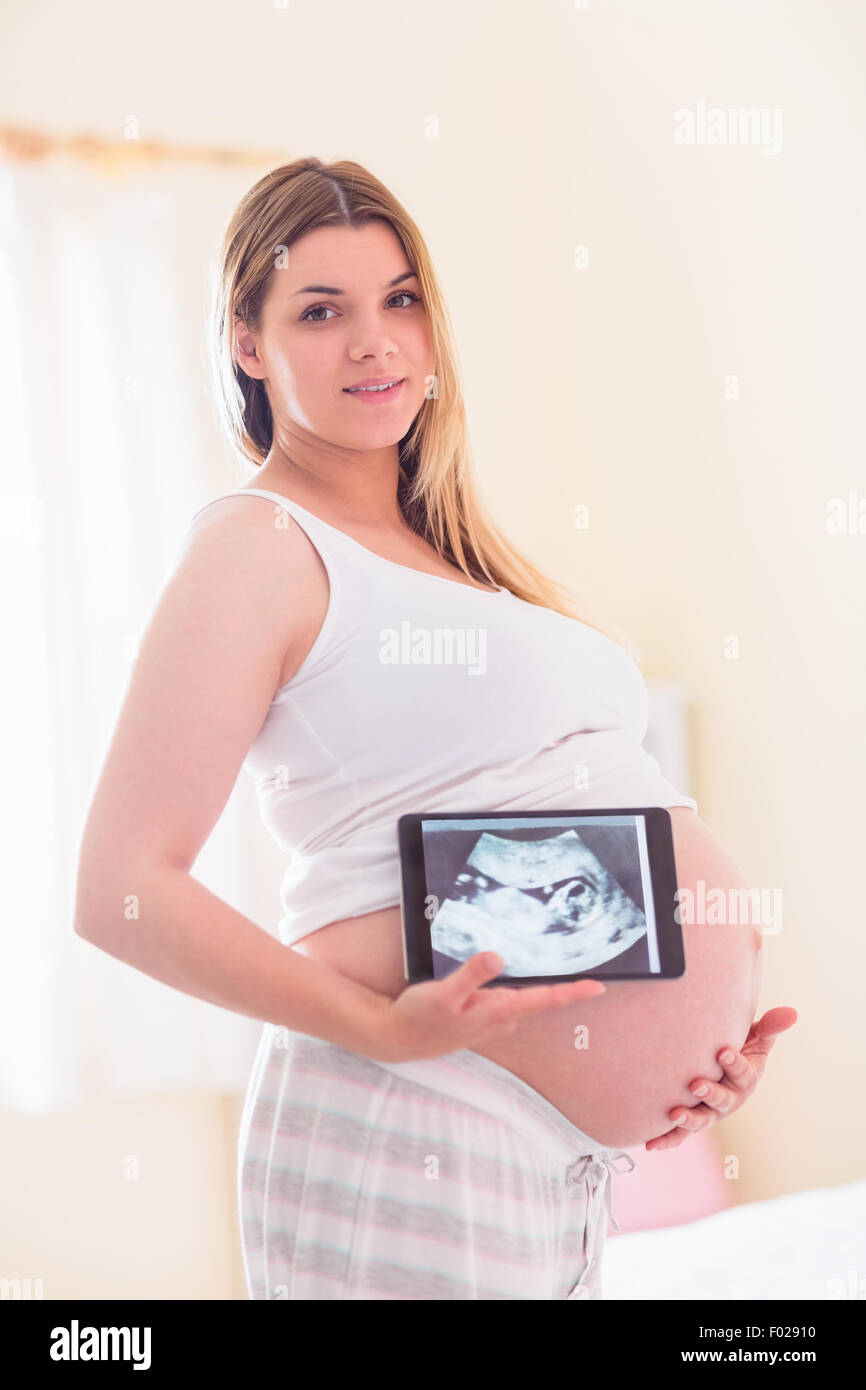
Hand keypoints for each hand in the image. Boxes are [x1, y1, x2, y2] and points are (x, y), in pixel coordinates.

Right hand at [370, 951, 606, 1062]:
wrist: (398, 1039)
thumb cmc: (420, 1017)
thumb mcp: (443, 992)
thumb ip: (471, 975)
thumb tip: (497, 956)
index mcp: (498, 1010)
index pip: (544, 1000)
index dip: (572, 993)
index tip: (600, 987)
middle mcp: (500, 1018)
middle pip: (539, 1000)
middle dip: (562, 988)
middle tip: (586, 972)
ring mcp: (490, 1020)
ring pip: (522, 1001)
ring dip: (537, 988)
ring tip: (554, 965)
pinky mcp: (478, 1018)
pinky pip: (505, 1002)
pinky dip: (513, 989)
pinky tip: (509, 976)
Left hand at [645, 1005, 797, 1151]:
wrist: (723, 1062)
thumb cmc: (741, 1047)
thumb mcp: (757, 1036)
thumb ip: (771, 1026)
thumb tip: (792, 1012)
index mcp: (746, 1078)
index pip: (742, 1072)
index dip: (734, 1063)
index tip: (723, 1052)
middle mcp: (730, 1098)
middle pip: (723, 1100)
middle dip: (711, 1093)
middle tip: (696, 1084)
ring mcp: (711, 1111)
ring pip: (702, 1119)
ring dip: (689, 1119)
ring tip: (674, 1114)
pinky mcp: (693, 1119)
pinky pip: (681, 1133)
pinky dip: (667, 1139)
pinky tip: (651, 1144)